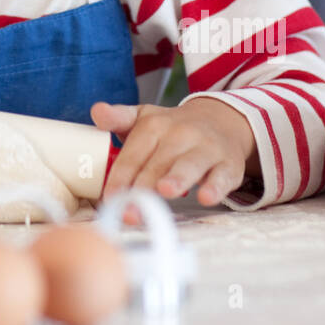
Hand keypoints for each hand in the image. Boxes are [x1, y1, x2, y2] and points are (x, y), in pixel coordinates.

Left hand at [92, 98, 255, 208]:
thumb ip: (118, 118)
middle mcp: (180, 134)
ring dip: (177, 178)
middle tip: (129, 212)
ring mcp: (206, 149)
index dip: (120, 177)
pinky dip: (215, 187)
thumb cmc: (172, 129)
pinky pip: (222, 176)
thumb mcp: (144, 118)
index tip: (110, 197)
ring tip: (165, 192)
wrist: (220, 121)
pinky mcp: (228, 164)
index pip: (133, 154)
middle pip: (158, 163)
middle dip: (143, 188)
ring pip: (190, 165)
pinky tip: (206, 197)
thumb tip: (96, 112)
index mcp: (154, 125)